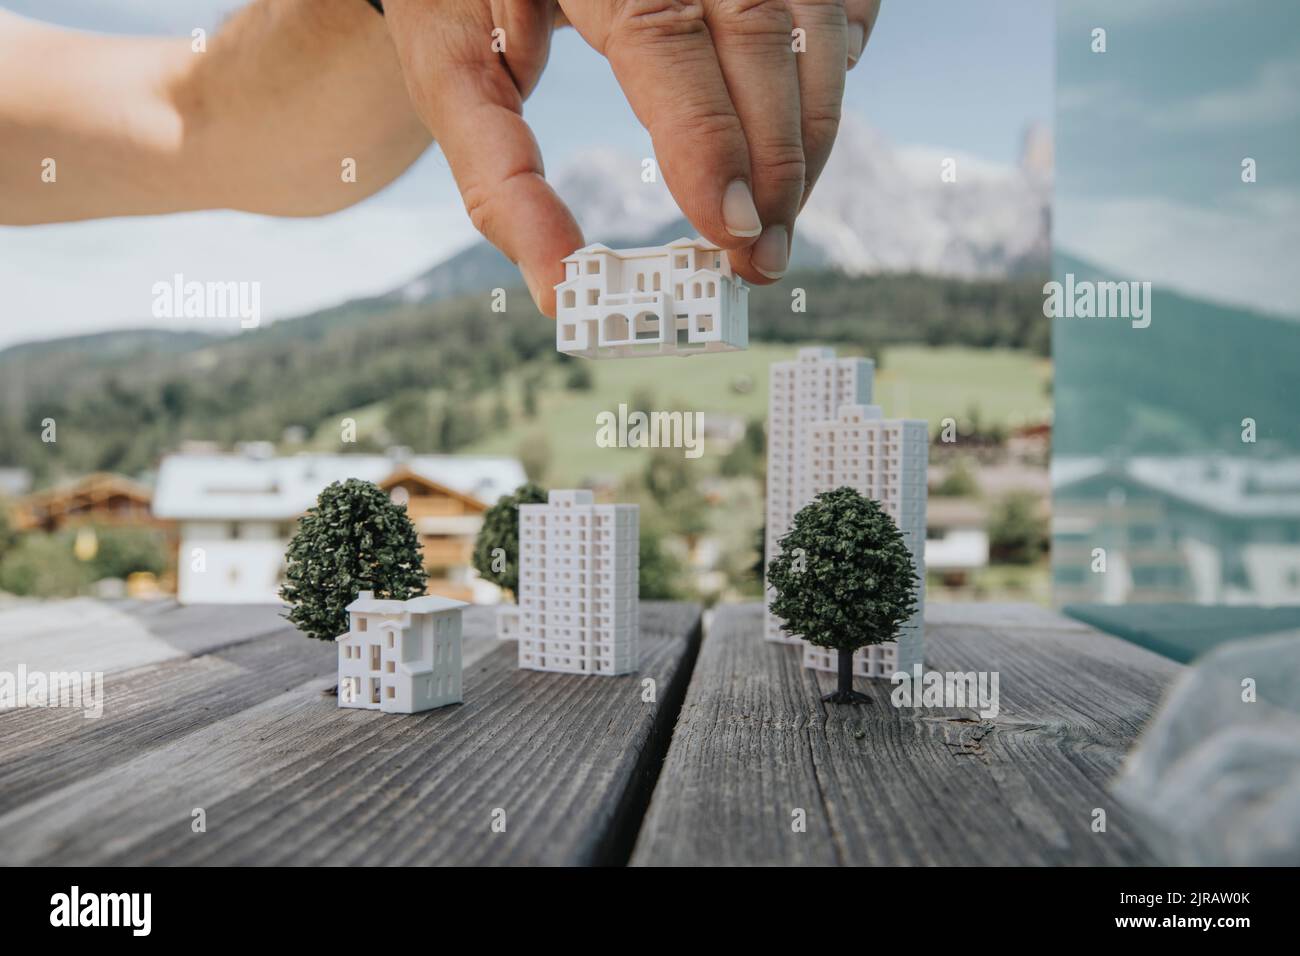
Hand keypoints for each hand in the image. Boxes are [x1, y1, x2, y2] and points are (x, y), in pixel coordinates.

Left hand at [382, 0, 879, 314]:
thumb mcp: (454, 70)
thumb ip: (499, 176)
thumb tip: (556, 287)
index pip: (661, 34)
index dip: (707, 137)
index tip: (728, 231)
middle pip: (755, 31)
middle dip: (774, 159)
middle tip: (759, 258)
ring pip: (811, 23)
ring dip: (811, 133)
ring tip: (777, 218)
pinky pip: (840, 5)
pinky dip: (832, 74)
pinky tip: (797, 129)